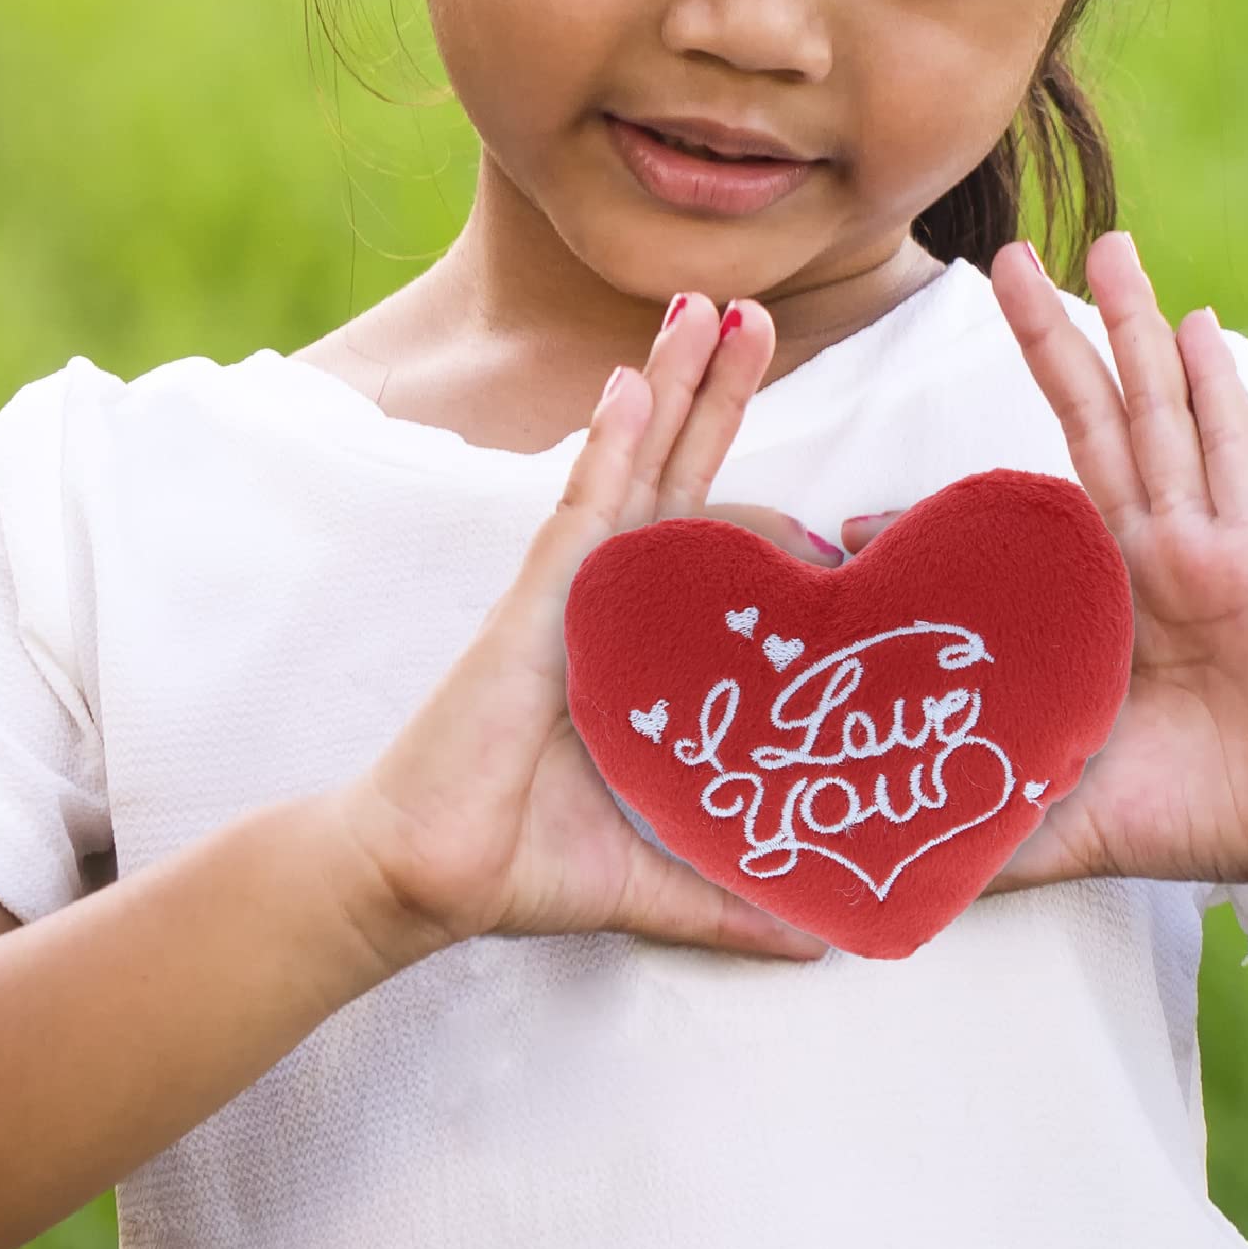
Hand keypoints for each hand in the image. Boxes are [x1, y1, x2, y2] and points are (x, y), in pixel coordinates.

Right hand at [322, 293, 842, 968]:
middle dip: (713, 391)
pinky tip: (630, 386)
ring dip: (671, 386)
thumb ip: (737, 896)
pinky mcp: (529, 612)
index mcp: (636, 640)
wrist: (422, 882)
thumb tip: (824, 938)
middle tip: (756, 311)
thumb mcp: (659, 879)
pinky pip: (578, 515)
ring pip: (631, 470)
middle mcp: (604, 600)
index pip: (700, 528)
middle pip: (673, 472)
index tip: (780, 405)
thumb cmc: (523, 862)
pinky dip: (607, 448)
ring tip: (708, 310)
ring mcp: (566, 597)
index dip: (738, 462)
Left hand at [841, 234, 1247, 906]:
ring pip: (1155, 411)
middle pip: (1087, 422)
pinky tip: (1190, 321)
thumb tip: (894, 880)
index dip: (940, 510)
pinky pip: (1231, 450)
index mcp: (1095, 605)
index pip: (1010, 531)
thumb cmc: (1207, 817)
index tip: (856, 507)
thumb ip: (988, 829)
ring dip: (1126, 328)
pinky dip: (1213, 385)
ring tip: (1103, 244)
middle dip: (1048, 342)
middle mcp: (1147, 554)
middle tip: (1000, 260)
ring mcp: (1207, 541)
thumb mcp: (1067, 820)